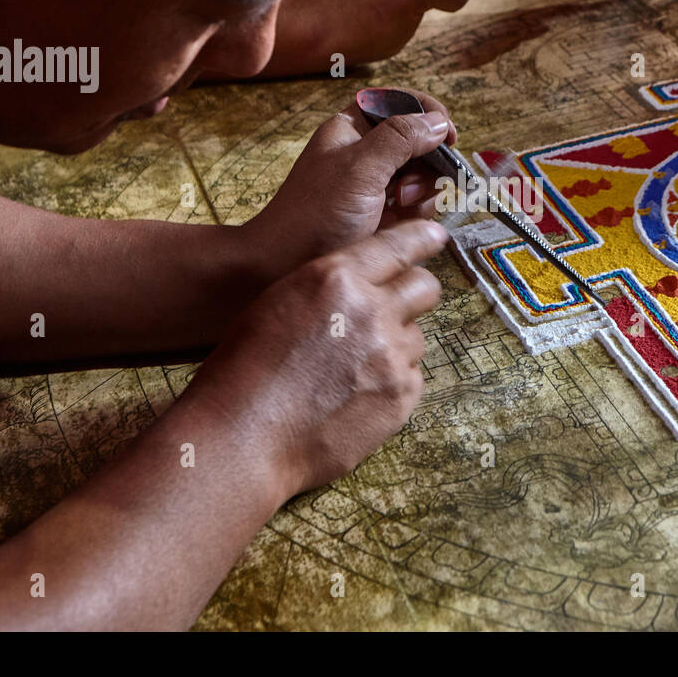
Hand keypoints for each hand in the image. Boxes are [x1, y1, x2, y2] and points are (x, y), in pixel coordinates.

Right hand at [193, 220, 446, 493]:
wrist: (243, 438)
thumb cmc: (245, 370)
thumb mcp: (279, 302)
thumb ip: (330, 287)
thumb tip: (364, 284)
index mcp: (335, 278)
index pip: (400, 245)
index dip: (421, 240)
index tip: (434, 238)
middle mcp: (371, 311)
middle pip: (425, 288)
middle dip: (414, 295)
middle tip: (394, 310)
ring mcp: (390, 357)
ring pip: (417, 337)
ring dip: (396, 345)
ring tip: (356, 367)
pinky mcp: (399, 398)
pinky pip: (412, 378)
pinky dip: (393, 383)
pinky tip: (358, 396)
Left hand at [244, 89, 456, 278]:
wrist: (286, 265)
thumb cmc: (314, 213)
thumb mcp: (360, 168)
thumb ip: (401, 138)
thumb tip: (438, 123)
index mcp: (353, 128)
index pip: (399, 103)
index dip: (427, 113)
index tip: (447, 134)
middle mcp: (367, 152)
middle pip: (420, 141)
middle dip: (426, 162)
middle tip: (411, 183)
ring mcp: (377, 185)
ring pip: (424, 176)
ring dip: (421, 191)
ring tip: (397, 206)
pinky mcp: (384, 214)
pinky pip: (418, 206)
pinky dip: (415, 214)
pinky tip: (395, 223)